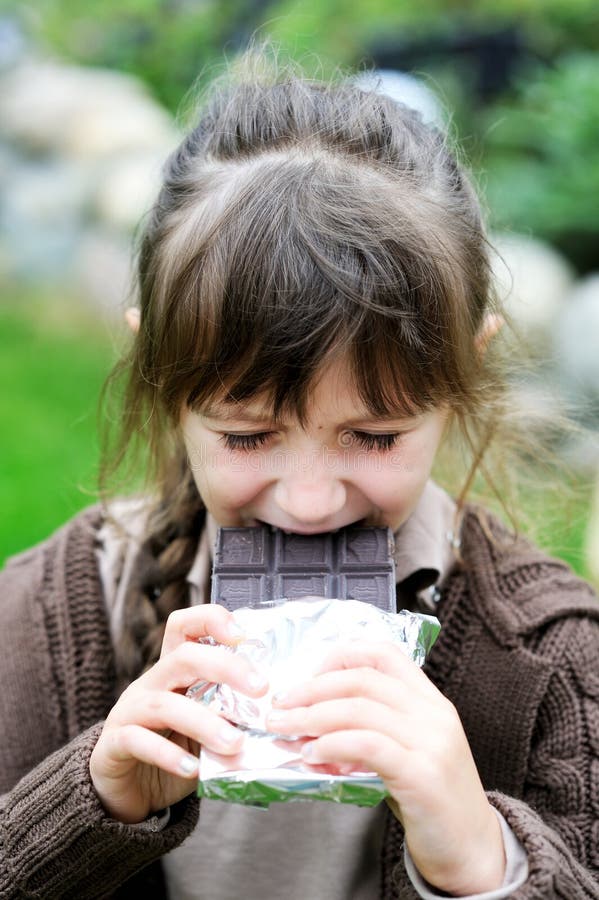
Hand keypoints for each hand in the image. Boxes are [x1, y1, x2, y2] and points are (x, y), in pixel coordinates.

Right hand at [90, 605, 267, 823]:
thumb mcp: (208, 725)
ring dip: (204, 722)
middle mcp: (151, 683)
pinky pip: (138, 742)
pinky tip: (193, 770)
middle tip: (260, 689)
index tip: (244, 637)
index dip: (211, 621)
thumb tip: (278, 713)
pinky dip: (168, 755)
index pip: (185, 626)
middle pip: (183, 657)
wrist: (127, 791)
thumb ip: (232, 713)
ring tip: (235, 743)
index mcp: (174, 671)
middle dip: (225, 668)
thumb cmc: (175, 751)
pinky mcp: (113, 745)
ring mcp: (129, 712)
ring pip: (165, 705)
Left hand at [266, 641, 504, 894]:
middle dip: (313, 688)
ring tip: (286, 730)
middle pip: (363, 679)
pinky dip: (333, 744)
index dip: (341, 656)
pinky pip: (369, 745)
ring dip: (313, 716)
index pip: (384, 654)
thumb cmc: (433, 801)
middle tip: (280, 704)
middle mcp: (434, 714)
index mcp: (431, 701)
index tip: (308, 675)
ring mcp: (432, 743)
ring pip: (360, 709)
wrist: (473, 850)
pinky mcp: (423, 776)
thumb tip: (311, 721)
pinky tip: (313, 754)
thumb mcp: (408, 751)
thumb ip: (372, 730)